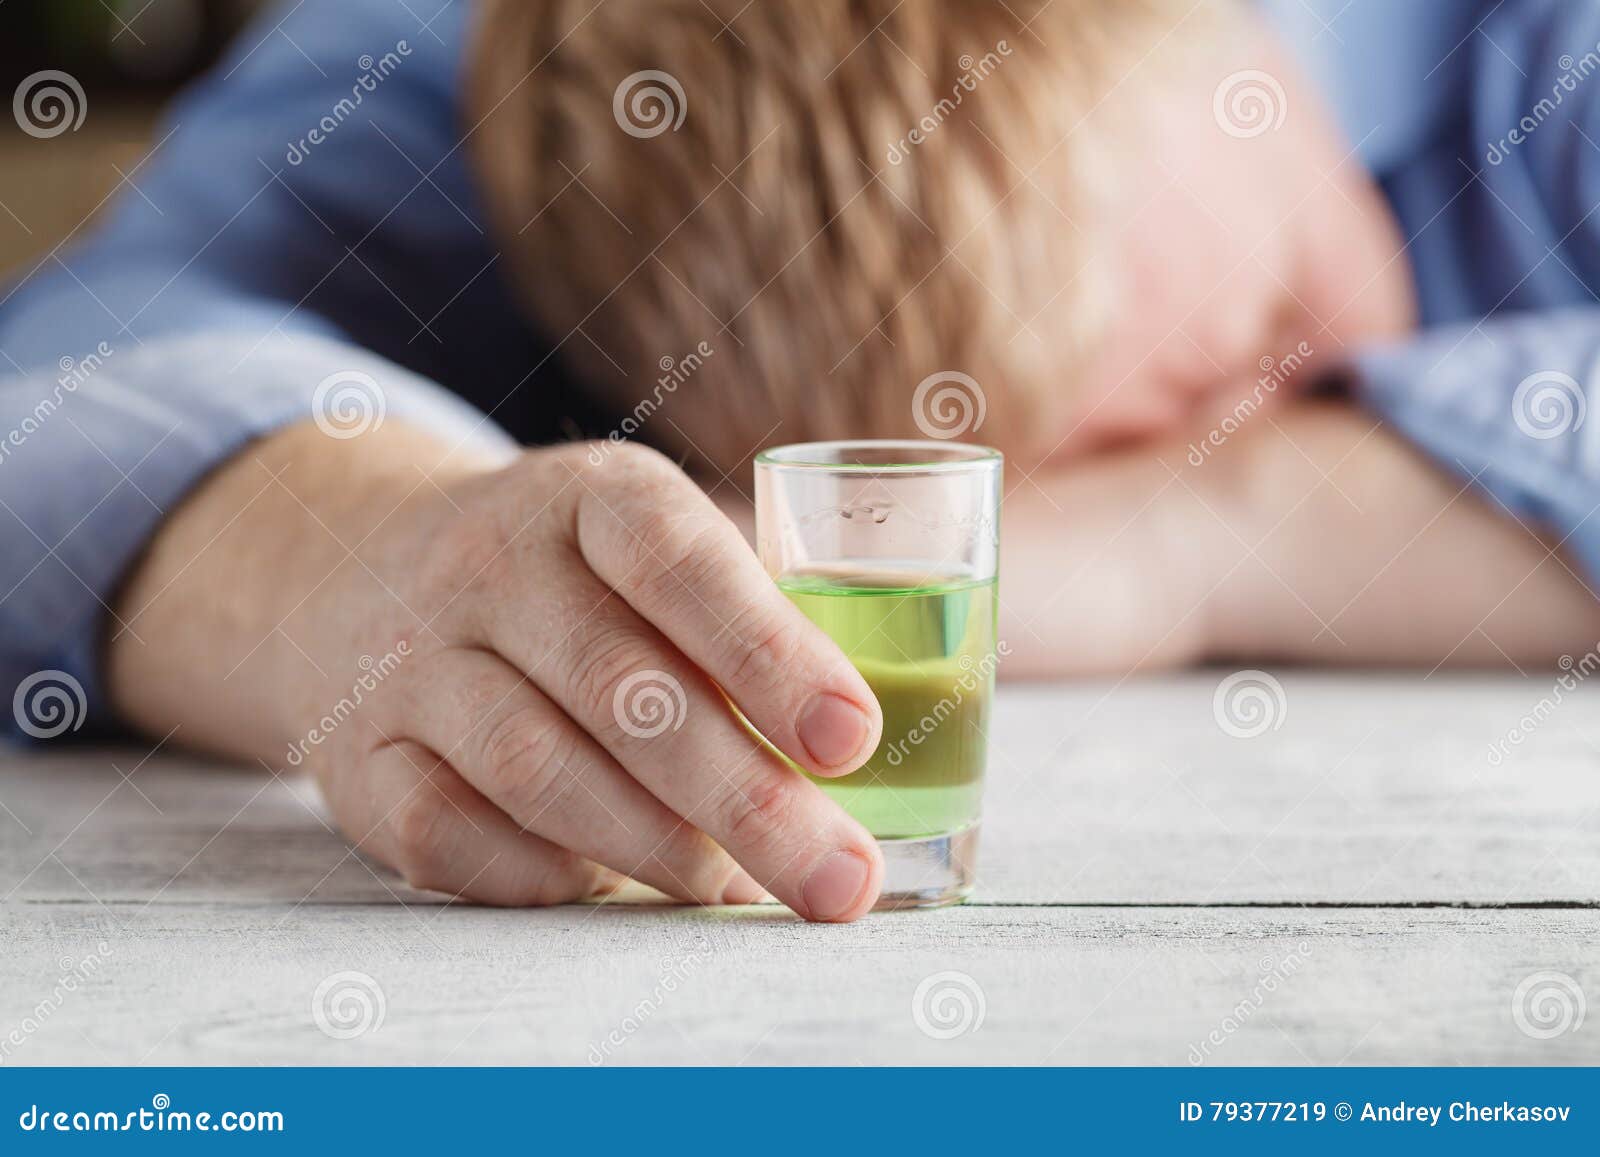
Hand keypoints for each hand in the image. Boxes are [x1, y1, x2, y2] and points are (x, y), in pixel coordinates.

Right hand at [109, 424, 885, 920]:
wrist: (358, 568)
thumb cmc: (570, 580)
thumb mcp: (649, 552)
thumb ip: (749, 621)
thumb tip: (875, 758)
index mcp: (589, 499)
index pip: (678, 560)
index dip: (770, 650)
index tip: (852, 739)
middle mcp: (488, 565)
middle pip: (623, 688)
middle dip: (745, 797)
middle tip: (838, 878)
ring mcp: (410, 661)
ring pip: (537, 766)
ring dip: (654, 846)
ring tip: (735, 887)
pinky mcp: (357, 758)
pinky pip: (446, 834)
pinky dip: (541, 876)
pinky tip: (606, 886)